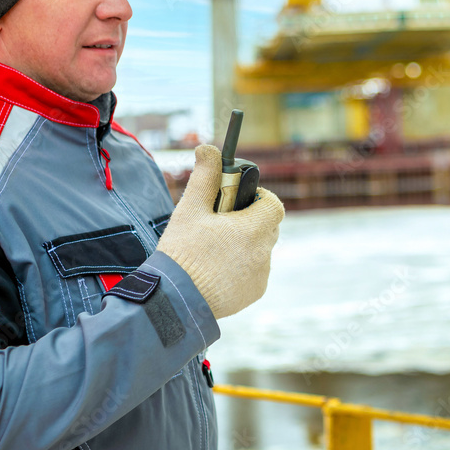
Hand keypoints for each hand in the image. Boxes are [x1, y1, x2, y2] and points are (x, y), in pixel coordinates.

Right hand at [156, 144, 283, 318]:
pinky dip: (243, 268)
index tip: (239, 201)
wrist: (176, 300)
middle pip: (268, 227)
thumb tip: (208, 148)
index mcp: (252, 229)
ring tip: (216, 249)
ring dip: (246, 245)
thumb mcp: (190, 210)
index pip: (274, 205)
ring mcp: (261, 275)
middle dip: (251, 221)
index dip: (260, 198)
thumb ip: (205, 177)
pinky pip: (255, 272)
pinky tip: (218, 269)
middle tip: (223, 223)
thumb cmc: (182, 252)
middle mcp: (263, 253)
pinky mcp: (254, 293)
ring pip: (261, 250)